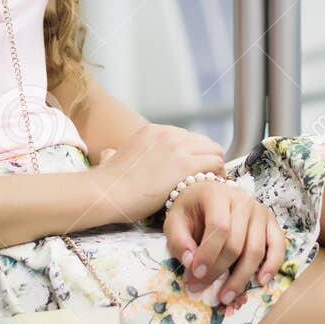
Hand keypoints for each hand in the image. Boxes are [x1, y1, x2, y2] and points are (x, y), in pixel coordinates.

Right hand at [92, 123, 225, 223]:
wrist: (108, 192)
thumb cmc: (108, 184)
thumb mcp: (110, 158)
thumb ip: (114, 154)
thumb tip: (108, 155)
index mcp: (153, 130)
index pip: (187, 137)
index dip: (194, 154)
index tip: (195, 168)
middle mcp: (167, 133)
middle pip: (203, 141)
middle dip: (207, 158)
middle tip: (208, 177)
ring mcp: (178, 147)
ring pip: (214, 150)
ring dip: (215, 166)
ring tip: (212, 182)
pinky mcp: (185, 165)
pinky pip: (215, 164)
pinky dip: (217, 175)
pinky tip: (212, 187)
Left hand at [164, 178, 285, 316]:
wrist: (207, 194)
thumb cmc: (191, 211)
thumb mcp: (174, 221)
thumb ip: (179, 241)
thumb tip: (191, 262)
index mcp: (217, 195)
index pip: (219, 226)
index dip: (209, 253)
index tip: (196, 274)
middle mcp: (243, 200)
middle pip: (237, 242)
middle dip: (219, 270)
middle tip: (202, 288)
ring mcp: (260, 211)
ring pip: (256, 249)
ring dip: (241, 277)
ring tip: (226, 297)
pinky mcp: (271, 222)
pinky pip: (278, 246)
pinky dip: (272, 265)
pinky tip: (261, 281)